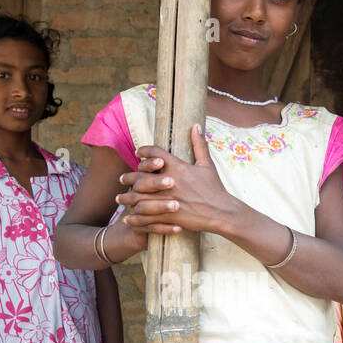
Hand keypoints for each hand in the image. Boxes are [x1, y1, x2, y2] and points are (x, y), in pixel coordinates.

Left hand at [116, 125, 235, 235]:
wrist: (222, 212)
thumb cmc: (215, 188)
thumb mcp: (208, 165)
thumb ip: (199, 145)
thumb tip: (195, 125)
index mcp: (178, 167)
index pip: (155, 153)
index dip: (144, 151)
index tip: (138, 153)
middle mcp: (170, 182)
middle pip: (140, 176)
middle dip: (128, 177)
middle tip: (122, 178)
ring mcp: (168, 200)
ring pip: (139, 197)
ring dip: (127, 197)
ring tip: (120, 198)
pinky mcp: (169, 216)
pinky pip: (146, 216)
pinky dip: (135, 217)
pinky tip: (129, 217)